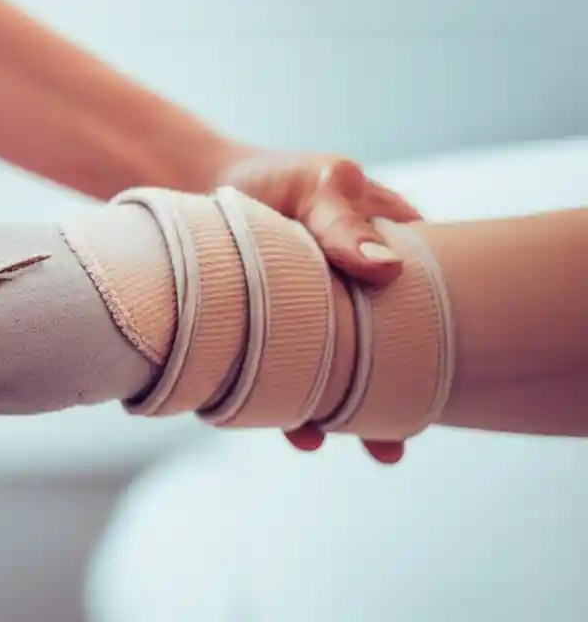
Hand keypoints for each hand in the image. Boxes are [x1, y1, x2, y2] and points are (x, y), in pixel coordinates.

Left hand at [218, 150, 421, 463]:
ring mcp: (309, 326)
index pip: (425, 309)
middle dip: (385, 405)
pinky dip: (278, 406)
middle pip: (380, 359)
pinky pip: (274, 381)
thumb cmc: (271, 179)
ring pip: (328, 378)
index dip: (431, 350)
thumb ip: (343, 222)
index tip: (430, 385)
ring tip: (324, 439)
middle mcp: (355, 301)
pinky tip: (289, 428)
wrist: (194, 186)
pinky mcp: (261, 343)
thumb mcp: (316, 184)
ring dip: (329, 414)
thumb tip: (387, 268)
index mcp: (391, 257)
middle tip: (391, 445)